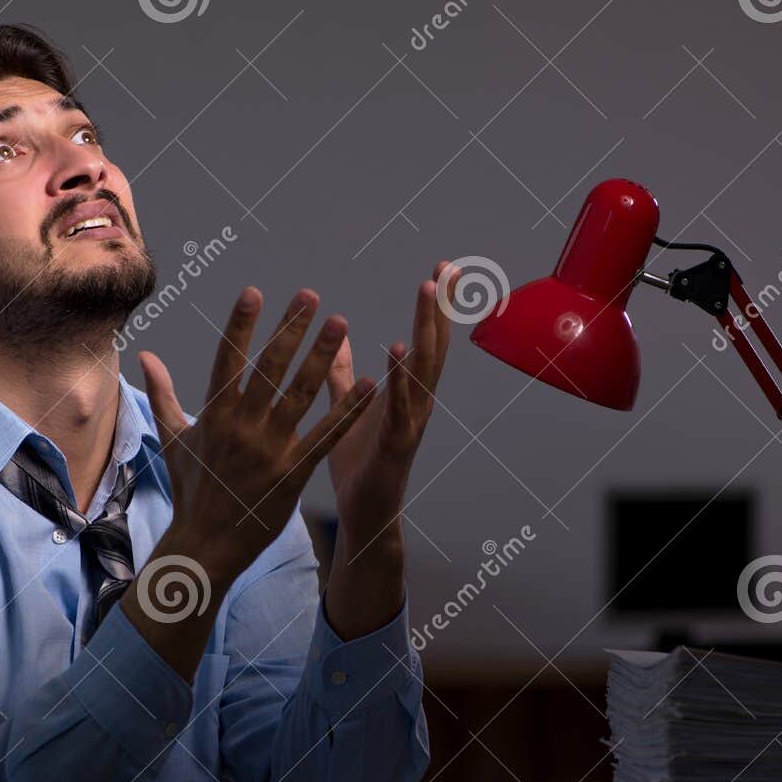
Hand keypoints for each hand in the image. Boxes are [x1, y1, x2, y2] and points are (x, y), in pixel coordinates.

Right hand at [137, 286, 375, 587]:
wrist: (204, 545)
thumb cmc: (191, 490)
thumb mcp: (173, 439)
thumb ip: (162, 393)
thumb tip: (144, 355)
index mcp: (214, 414)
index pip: (229, 359)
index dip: (242, 324)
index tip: (255, 292)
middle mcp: (242, 426)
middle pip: (270, 368)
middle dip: (291, 329)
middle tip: (311, 296)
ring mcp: (269, 449)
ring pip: (300, 394)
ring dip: (322, 357)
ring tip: (340, 324)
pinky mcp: (293, 472)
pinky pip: (325, 435)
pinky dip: (348, 409)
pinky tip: (368, 384)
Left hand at [323, 261, 455, 550]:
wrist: (364, 514)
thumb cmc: (359, 465)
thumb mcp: (348, 411)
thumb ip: (345, 377)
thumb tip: (335, 341)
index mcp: (406, 393)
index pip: (425, 341)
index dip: (433, 307)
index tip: (440, 270)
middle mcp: (416, 403)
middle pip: (433, 347)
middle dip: (439, 307)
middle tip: (446, 267)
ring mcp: (410, 422)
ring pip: (424, 369)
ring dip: (427, 329)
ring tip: (428, 293)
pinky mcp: (395, 443)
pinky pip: (400, 405)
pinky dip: (401, 378)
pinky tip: (400, 350)